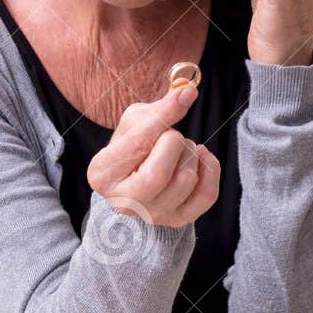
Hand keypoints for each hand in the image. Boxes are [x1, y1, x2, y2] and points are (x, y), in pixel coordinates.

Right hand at [85, 82, 219, 227]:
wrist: (139, 174)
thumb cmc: (134, 143)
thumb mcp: (138, 120)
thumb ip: (161, 108)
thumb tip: (188, 91)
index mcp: (102, 173)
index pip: (137, 145)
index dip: (164, 119)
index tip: (184, 95)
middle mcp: (123, 202)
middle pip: (158, 174)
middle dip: (175, 144)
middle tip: (171, 136)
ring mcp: (151, 216)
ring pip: (185, 180)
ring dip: (190, 154)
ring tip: (179, 149)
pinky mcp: (178, 221)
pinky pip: (207, 195)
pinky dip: (210, 170)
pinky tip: (199, 158)